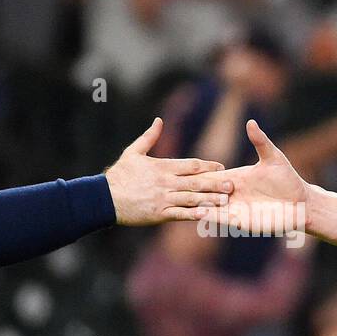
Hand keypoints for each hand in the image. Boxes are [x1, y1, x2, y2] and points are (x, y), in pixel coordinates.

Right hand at [103, 117, 230, 225]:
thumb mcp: (133, 152)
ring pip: (191, 199)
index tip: (222, 167)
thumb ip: (149, 137)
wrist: (104, 198)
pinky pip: (179, 215)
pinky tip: (206, 215)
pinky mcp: (158, 214)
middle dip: (215, 183)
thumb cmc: (119, 175)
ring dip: (209, 200)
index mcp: (162, 167)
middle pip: (195, 182)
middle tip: (232, 185)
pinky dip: (193, 215)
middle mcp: (166, 183)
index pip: (191, 165)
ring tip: (225, 201)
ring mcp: (163, 199)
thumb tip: (159, 120)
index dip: (208, 166)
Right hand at [193, 119, 309, 235]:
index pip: (213, 174)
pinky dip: (211, 217)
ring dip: (199, 204)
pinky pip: (223, 219)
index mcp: (237, 177)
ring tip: (182, 201)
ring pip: (212, 206)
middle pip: (208, 191)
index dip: (200, 172)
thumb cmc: (288, 179)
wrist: (301, 203)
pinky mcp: (243, 221)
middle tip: (176, 186)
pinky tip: (200, 214)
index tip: (183, 169)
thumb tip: (250, 122)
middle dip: (195, 189)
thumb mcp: (274, 158)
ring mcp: (236, 208)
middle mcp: (233, 193)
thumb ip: (260, 142)